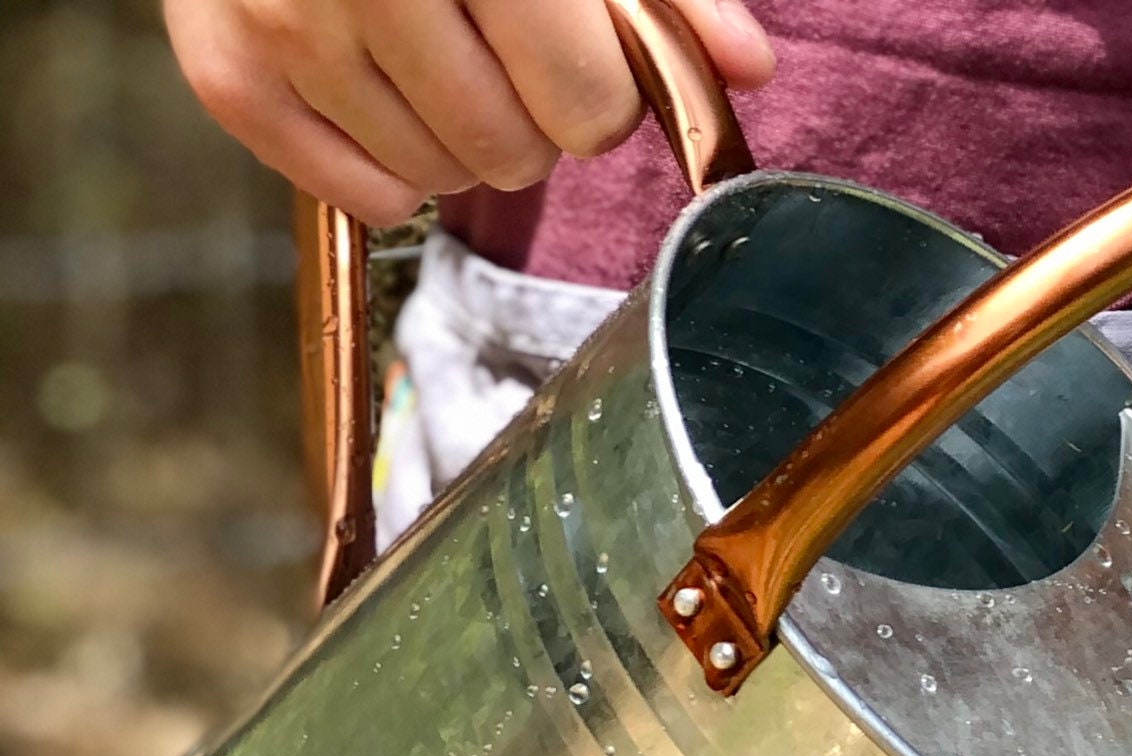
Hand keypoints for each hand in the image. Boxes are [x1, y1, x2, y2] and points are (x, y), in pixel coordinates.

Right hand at [164, 0, 775, 224]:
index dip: (601, 89)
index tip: (580, 47)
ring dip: (459, 133)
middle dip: (532, 113)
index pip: (585, 104)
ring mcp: (282, 24)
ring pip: (437, 179)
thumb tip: (747, 69)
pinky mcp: (225, 70)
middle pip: (512, 154)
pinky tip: (383, 81)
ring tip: (435, 45)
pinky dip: (388, 161)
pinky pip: (360, 196)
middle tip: (502, 41)